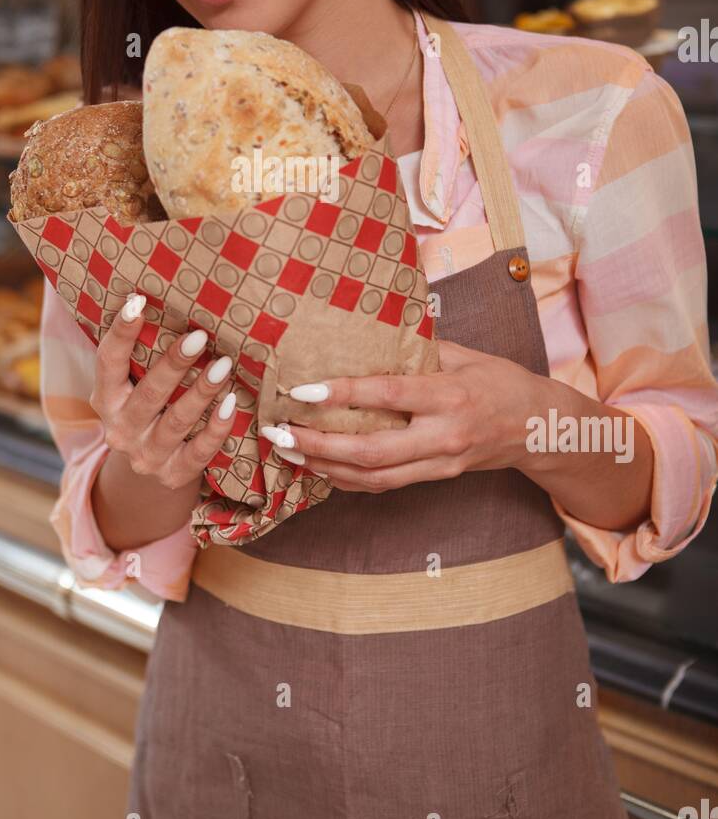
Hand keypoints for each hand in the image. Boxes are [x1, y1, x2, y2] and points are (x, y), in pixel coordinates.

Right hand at [89, 294, 237, 490]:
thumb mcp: (131, 389)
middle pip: (149, 392)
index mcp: (105, 399)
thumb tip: (164, 300)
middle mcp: (120, 429)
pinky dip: (217, 428)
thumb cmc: (146, 414)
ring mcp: (146, 456)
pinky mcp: (173, 475)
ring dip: (202, 391)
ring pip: (177, 420)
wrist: (144, 482)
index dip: (121, 333)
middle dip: (175, 363)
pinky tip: (231, 403)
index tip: (137, 301)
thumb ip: (140, 357)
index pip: (108, 362)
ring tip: (224, 364)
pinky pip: (199, 451)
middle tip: (200, 336)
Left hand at [260, 340, 543, 491]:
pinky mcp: (437, 478)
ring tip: (287, 452)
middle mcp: (443, 435)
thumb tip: (366, 332)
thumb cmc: (500, 381)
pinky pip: (384, 486)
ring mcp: (439, 462)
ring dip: (325, 468)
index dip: (342, 395)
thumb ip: (419, 348)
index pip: (387, 396)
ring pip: (373, 478)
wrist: (540, 427)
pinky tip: (319, 467)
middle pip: (371, 451)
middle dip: (318, 446)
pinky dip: (347, 480)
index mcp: (449, 395)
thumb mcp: (466, 354)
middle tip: (278, 434)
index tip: (301, 390)